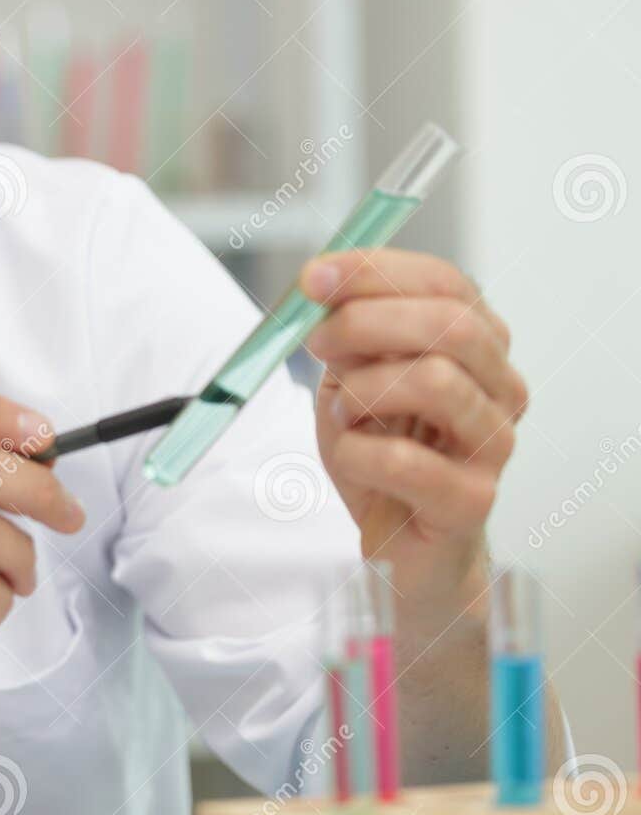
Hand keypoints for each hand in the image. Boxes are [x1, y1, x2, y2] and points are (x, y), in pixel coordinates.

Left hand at [302, 249, 528, 609]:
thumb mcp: (352, 380)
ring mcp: (495, 443)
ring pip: (438, 383)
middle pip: (451, 325)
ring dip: (365, 391)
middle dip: (367, 322)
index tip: (314, 277)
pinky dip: (359, 453)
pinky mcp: (473, 500)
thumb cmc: (379, 453)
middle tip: (317, 342)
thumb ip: (348, 335)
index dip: (376, 271)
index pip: (444, 284)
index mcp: (477, 345)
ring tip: (343, 414)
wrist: (399, 543)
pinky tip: (353, 458)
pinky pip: (407, 461)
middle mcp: (500, 387)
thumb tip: (324, 285)